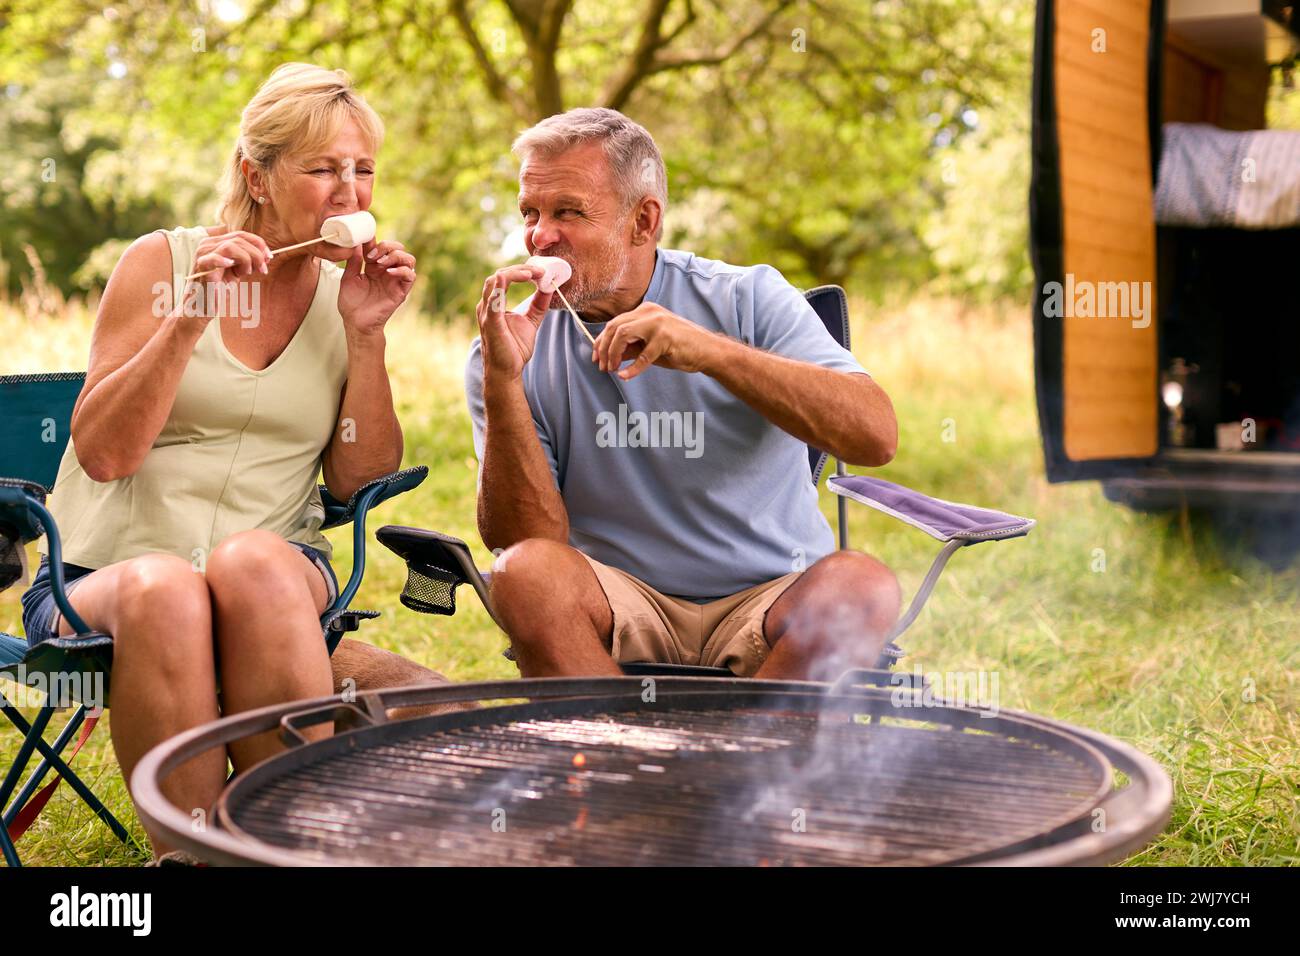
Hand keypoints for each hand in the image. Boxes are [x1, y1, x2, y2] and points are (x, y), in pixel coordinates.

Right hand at [189, 229, 271, 281]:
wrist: (204, 302)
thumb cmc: (221, 286)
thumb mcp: (238, 269)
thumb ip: (249, 259)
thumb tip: (267, 255)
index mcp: (217, 242)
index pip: (240, 235)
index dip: (258, 243)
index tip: (269, 257)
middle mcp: (209, 244)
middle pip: (239, 239)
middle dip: (256, 254)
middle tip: (263, 269)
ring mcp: (203, 253)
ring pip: (231, 246)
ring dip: (245, 259)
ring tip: (246, 273)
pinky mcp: (201, 265)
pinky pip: (213, 258)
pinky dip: (224, 261)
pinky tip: (231, 266)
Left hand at [337, 239, 415, 337]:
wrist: (355, 322)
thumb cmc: (351, 303)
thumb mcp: (348, 278)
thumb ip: (354, 262)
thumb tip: (357, 244)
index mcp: (375, 267)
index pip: (382, 247)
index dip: (375, 242)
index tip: (364, 245)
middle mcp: (387, 272)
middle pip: (398, 249)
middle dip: (387, 246)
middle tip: (372, 255)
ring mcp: (395, 281)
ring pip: (408, 259)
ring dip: (396, 256)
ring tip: (381, 263)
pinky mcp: (401, 291)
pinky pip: (411, 276)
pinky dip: (402, 270)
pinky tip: (389, 272)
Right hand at [476, 263, 551, 378]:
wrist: (506, 371)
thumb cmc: (514, 348)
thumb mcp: (530, 321)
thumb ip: (538, 305)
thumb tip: (550, 288)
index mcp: (494, 304)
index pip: (504, 277)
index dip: (522, 271)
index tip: (541, 272)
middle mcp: (487, 305)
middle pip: (499, 275)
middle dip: (521, 269)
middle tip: (541, 270)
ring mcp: (487, 313)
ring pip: (495, 280)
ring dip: (516, 272)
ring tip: (534, 273)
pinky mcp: (491, 322)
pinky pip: (494, 298)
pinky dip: (505, 284)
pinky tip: (522, 278)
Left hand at [593, 302, 716, 379]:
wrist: (707, 351)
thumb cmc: (679, 348)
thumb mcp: (649, 346)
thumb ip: (630, 347)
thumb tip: (608, 355)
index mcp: (645, 310)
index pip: (615, 323)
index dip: (601, 341)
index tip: (596, 357)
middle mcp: (649, 312)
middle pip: (615, 327)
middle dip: (603, 348)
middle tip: (602, 366)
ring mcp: (658, 323)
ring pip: (623, 335)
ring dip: (613, 354)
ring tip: (612, 369)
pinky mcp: (666, 338)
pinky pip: (642, 355)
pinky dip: (632, 368)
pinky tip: (625, 376)